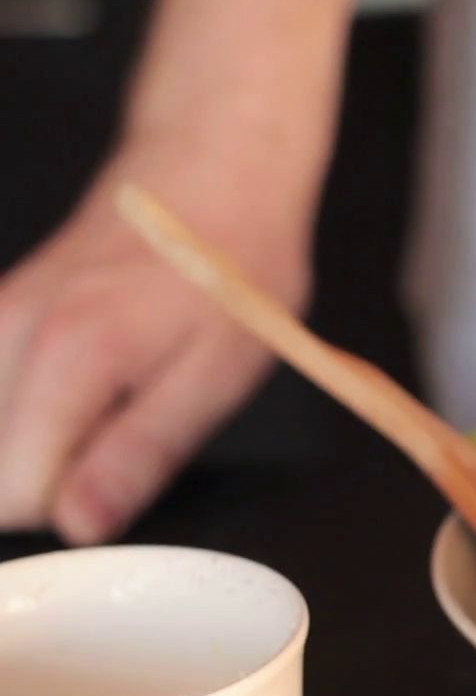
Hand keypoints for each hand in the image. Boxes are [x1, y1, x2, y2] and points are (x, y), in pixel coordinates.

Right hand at [0, 129, 316, 543]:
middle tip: (131, 429)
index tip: (128, 477)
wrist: (213, 170)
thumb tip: (81, 525)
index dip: (79, 508)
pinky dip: (35, 412)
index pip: (17, 497)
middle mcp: (6, 335)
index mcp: (67, 358)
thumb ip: (142, 451)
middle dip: (57, 480)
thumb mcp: (218, 372)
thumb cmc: (232, 266)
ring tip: (119, 398)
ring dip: (47, 444)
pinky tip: (92, 382)